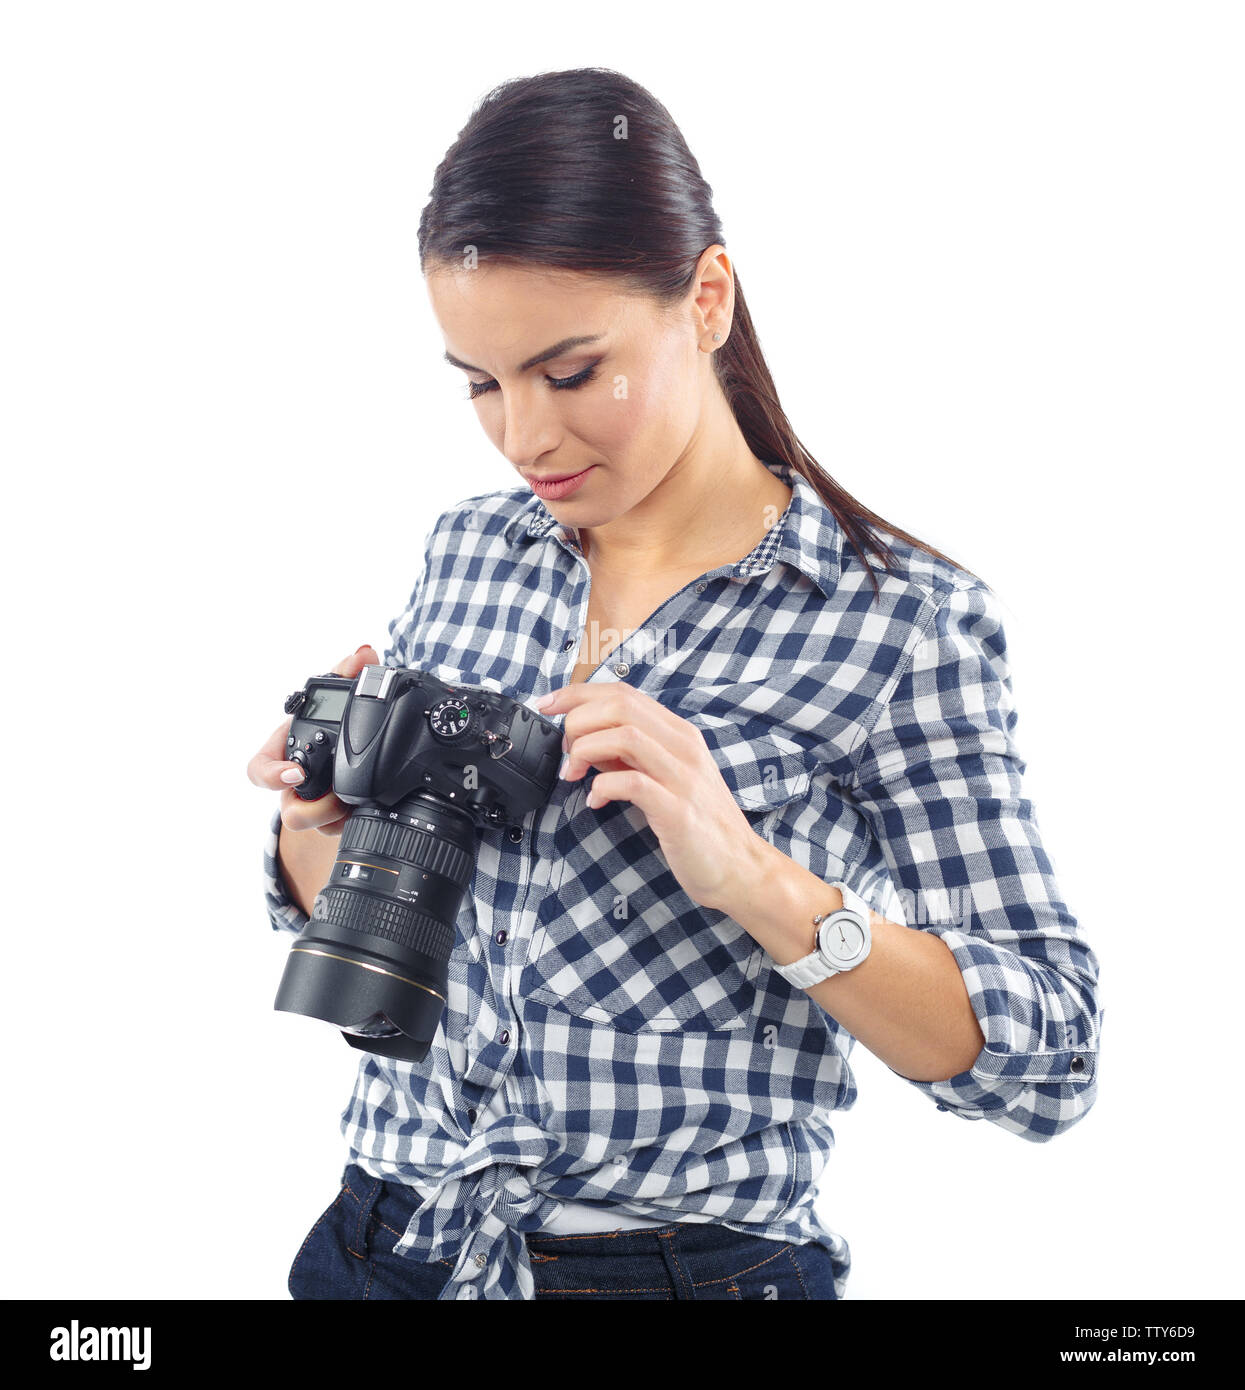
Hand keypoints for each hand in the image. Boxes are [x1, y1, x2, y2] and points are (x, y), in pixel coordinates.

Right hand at [246, 644, 379, 835]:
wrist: (346, 750)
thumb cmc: (327, 724)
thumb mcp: (335, 696)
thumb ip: (346, 673)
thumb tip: (364, 653)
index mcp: (284, 754)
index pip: (259, 772)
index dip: (272, 776)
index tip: (297, 773)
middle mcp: (293, 785)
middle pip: (290, 811)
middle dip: (317, 807)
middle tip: (341, 796)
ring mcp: (312, 805)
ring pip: (315, 827)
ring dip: (338, 817)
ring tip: (358, 802)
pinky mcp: (334, 820)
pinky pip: (337, 832)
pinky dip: (353, 822)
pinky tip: (370, 810)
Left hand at [536, 682, 761, 912]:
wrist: (739, 867)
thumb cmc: (698, 825)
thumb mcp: (663, 778)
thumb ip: (628, 757)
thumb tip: (586, 741)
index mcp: (679, 734)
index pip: (623, 693)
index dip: (578, 694)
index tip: (547, 705)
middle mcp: (684, 747)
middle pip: (620, 706)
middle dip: (578, 722)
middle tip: (566, 752)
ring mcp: (684, 777)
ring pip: (625, 735)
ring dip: (586, 750)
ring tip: (574, 773)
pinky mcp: (678, 810)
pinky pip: (632, 783)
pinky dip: (602, 788)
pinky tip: (596, 802)